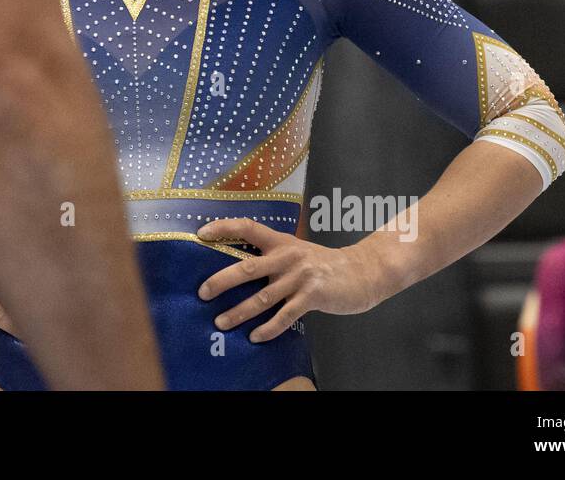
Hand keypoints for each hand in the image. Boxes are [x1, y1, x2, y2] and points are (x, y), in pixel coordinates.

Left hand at [196, 218, 380, 342]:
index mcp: (281, 241)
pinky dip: (268, 328)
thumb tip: (238, 270)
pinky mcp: (312, 296)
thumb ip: (272, 256)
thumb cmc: (323, 263)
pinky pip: (284, 316)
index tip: (201, 234)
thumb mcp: (296, 251)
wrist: (363, 271)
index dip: (223, 227)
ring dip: (239, 313)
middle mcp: (287, 256)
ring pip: (262, 298)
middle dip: (221, 281)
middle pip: (247, 268)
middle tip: (202, 293)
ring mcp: (300, 276)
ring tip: (221, 322)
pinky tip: (255, 336)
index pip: (247, 227)